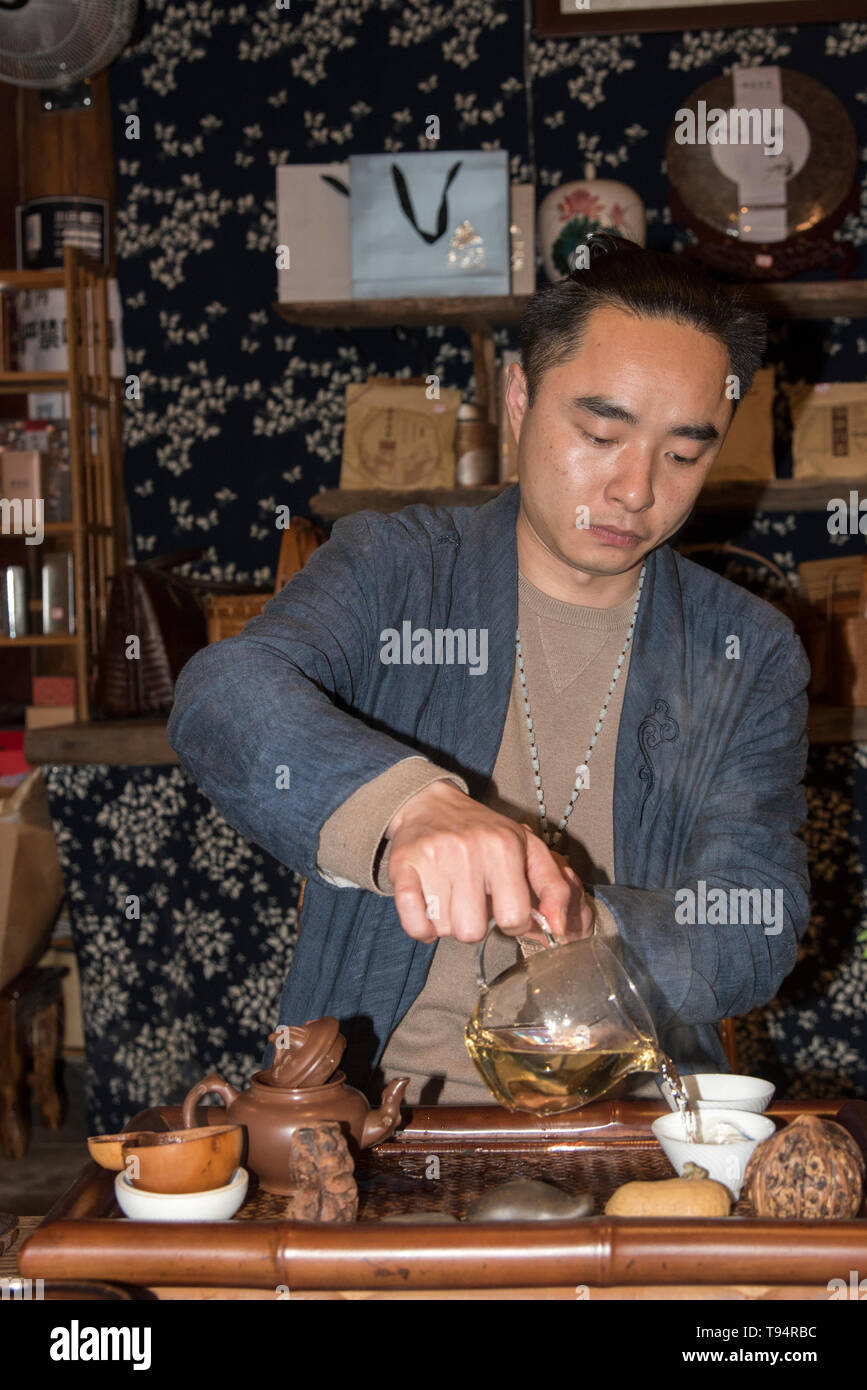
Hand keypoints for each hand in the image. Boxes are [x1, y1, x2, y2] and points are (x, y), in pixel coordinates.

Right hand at [383, 782, 594, 945]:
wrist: (430, 803)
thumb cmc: (484, 833)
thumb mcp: (528, 850)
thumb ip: (553, 888)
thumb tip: (559, 928)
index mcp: (505, 846)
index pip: (514, 919)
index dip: (510, 922)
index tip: (503, 906)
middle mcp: (469, 850)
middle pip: (473, 931)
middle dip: (474, 924)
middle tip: (472, 901)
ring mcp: (433, 858)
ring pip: (444, 929)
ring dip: (447, 922)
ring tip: (451, 896)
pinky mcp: (403, 866)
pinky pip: (413, 923)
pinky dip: (420, 927)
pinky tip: (429, 909)